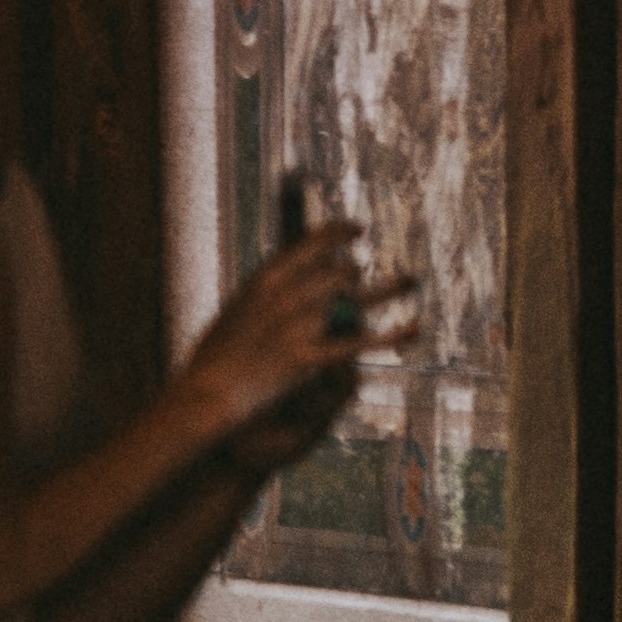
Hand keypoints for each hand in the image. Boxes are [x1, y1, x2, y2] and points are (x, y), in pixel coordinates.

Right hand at [177, 223, 404, 469]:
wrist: (207, 391)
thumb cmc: (215, 358)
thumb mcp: (236, 315)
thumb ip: (266, 301)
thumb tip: (289, 292)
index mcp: (261, 280)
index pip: (308, 245)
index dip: (336, 234)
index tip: (356, 230)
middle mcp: (283, 294)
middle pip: (336, 271)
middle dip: (357, 273)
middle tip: (368, 277)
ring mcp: (297, 324)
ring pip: (352, 298)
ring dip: (385, 290)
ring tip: (411, 282)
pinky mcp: (311, 356)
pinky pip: (359, 343)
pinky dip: (392, 335)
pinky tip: (415, 328)